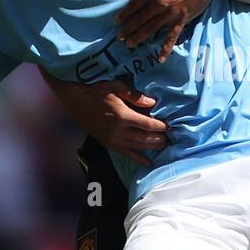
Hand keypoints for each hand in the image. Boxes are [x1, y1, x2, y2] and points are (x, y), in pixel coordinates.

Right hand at [47, 78, 168, 167]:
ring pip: (139, 147)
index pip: (148, 124)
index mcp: (122, 116)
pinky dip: (139, 159)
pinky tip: (149, 162)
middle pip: (146, 138)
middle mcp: (119, 131)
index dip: (161, 126)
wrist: (77, 103)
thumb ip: (134, 95)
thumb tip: (152, 102)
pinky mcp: (109, 144)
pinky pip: (127, 154)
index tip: (171, 126)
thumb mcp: (115, 86)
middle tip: (172, 137)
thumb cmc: (97, 91)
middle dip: (160, 138)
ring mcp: (114, 140)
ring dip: (153, 147)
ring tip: (165, 145)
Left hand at [116, 0, 221, 60]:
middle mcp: (159, 3)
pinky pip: (171, 36)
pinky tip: (160, 58)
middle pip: (139, 19)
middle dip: (128, 29)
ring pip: (150, 28)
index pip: (134, 4)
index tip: (117, 21)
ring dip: (139, 37)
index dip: (124, 14)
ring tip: (130, 44)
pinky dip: (166, 48)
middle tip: (119, 37)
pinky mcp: (181, 19)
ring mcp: (170, 13)